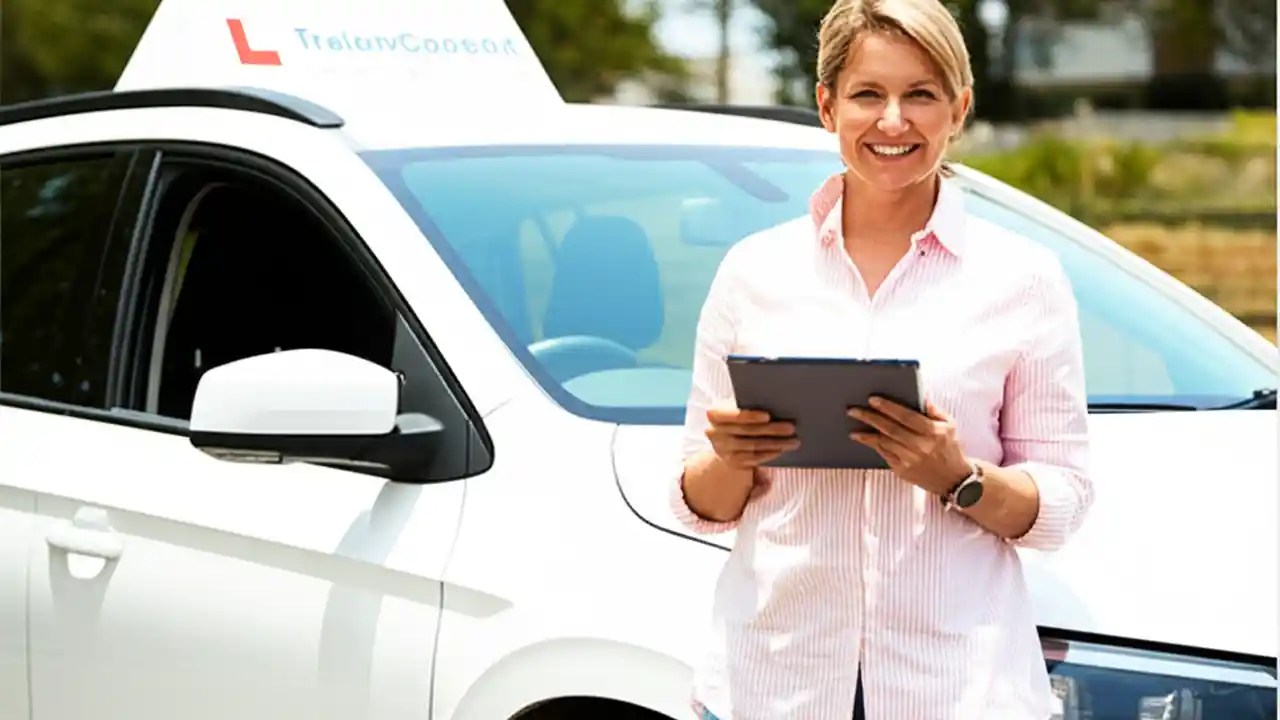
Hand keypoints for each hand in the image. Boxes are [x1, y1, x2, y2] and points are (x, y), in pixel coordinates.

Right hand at [705, 405, 799, 470]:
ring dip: (775, 444)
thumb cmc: (737, 415)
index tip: (768, 416)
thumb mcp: (737, 406)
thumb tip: (776, 402)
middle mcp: (714, 433)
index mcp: (715, 414)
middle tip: (791, 427)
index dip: (750, 416)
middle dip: (771, 430)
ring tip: (793, 440)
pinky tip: (781, 450)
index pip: (733, 415)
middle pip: (747, 431)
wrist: (725, 436)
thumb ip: (749, 404)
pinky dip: (769, 454)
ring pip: (752, 446)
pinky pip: (753, 459)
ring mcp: (722, 449)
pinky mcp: (732, 462)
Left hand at [848, 397, 971, 494]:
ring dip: (866, 435)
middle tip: (853, 410)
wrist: (953, 479)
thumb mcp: (949, 425)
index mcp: (932, 432)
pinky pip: (885, 455)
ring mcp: (910, 460)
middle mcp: (920, 446)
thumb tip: (919, 395)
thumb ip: (934, 410)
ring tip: (853, 427)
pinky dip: (874, 446)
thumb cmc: (950, 448)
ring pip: (884, 443)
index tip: (872, 399)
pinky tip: (864, 439)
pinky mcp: (903, 471)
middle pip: (890, 429)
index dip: (888, 407)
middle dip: (870, 418)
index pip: (906, 416)